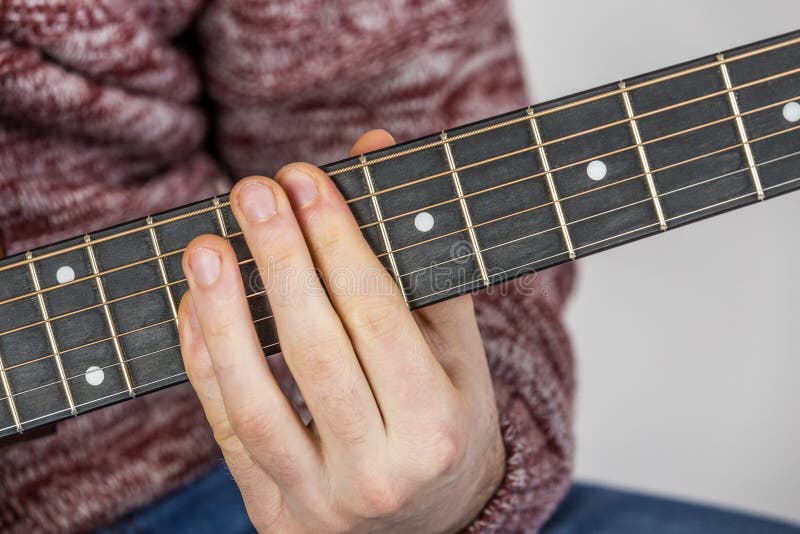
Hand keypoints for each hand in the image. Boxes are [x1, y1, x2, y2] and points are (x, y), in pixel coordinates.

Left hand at [178, 130, 504, 532]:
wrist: (433, 521)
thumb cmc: (448, 419)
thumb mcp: (455, 348)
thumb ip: (417, 254)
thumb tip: (373, 150)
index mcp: (437, 425)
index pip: (377, 318)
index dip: (337, 243)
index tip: (306, 181)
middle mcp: (381, 472)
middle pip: (315, 352)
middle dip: (281, 260)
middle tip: (253, 191)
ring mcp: (321, 502)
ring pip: (256, 402)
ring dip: (225, 315)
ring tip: (206, 247)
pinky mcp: (276, 513)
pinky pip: (227, 434)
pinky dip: (206, 367)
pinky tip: (197, 309)